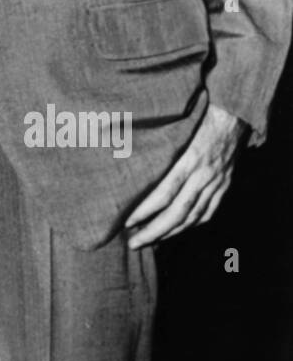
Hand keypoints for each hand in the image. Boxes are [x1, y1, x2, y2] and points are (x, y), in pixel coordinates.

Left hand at [124, 103, 246, 248]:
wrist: (232, 116)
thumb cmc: (196, 118)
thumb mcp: (175, 129)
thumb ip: (157, 149)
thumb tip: (127, 165)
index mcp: (189, 159)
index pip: (165, 192)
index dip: (146, 210)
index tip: (127, 222)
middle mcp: (204, 175)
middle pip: (178, 211)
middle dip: (154, 231)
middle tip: (133, 243)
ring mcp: (216, 183)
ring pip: (193, 216)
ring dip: (170, 233)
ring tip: (149, 242)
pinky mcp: (224, 186)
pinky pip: (208, 212)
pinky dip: (191, 225)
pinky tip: (176, 231)